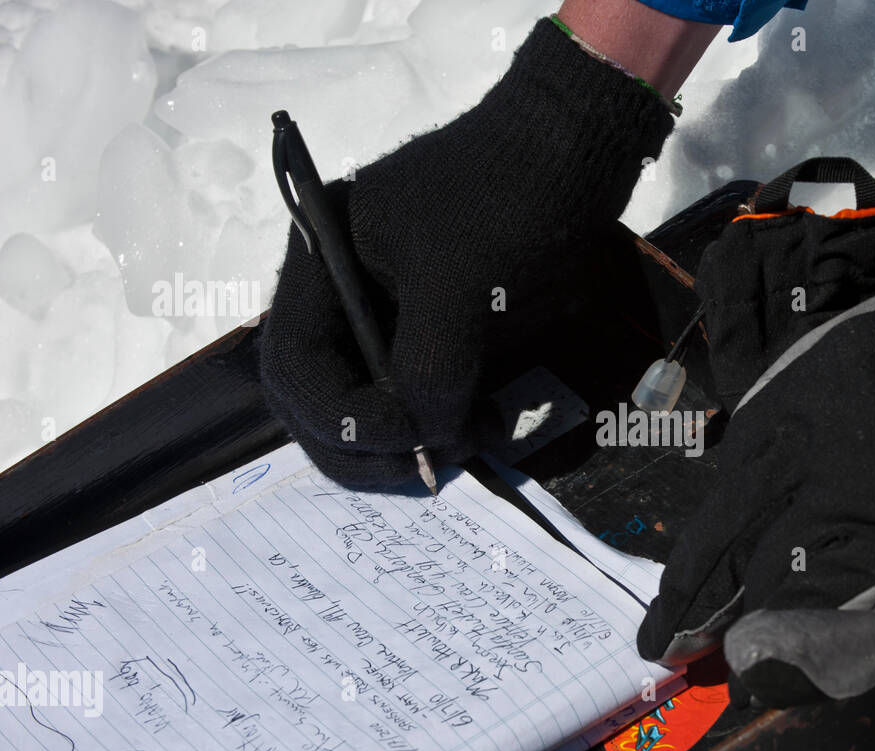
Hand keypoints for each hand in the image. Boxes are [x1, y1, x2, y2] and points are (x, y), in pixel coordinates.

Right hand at [260, 18, 672, 487]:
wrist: (574, 150)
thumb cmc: (507, 201)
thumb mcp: (460, 284)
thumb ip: (430, 366)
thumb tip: (428, 439)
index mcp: (321, 268)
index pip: (295, 366)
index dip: (336, 418)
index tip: (403, 437)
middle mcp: (343, 297)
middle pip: (321, 396)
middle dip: (363, 445)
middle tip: (426, 470)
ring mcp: (389, 316)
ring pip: (370, 406)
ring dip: (408, 443)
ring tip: (462, 450)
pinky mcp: (436, 330)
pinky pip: (420, 394)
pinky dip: (443, 423)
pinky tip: (483, 429)